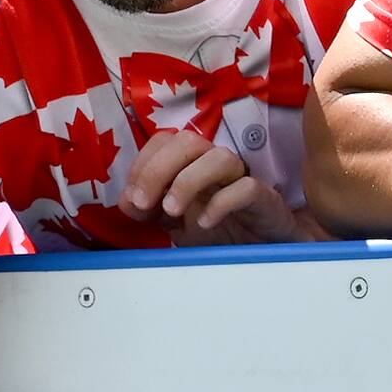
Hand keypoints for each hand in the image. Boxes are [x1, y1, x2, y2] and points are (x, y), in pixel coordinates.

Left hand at [124, 130, 310, 244]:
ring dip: (188, 181)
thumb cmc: (220, 230)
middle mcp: (215, 164)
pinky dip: (221, 202)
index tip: (134, 199)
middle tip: (145, 203)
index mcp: (193, 163)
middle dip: (159, 169)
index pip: (166, 141)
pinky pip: (246, 188)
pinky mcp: (264, 198)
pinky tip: (204, 223)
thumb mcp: (175, 224)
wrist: (264, 250)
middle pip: (189, 140)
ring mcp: (241, 179)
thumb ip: (150, 210)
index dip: (144, 163)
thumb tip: (127, 200)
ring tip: (172, 211)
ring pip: (219, 157)